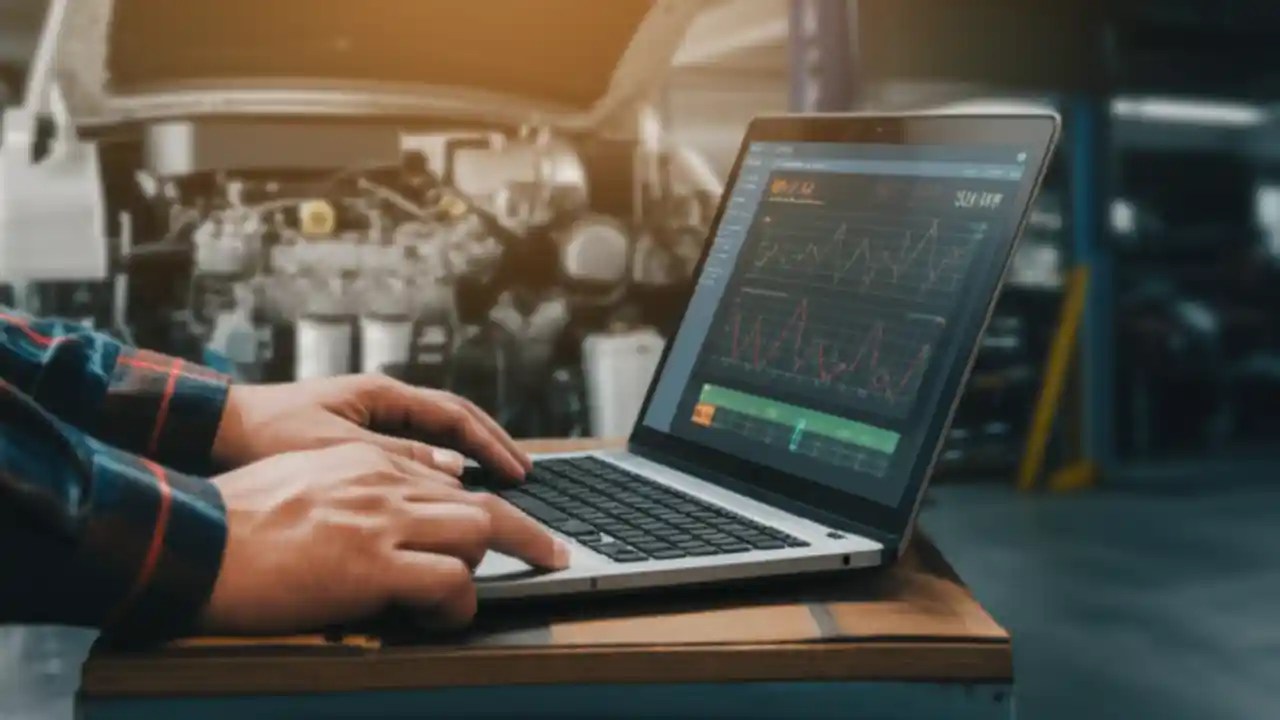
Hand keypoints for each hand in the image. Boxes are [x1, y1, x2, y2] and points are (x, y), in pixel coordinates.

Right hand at [201, 443, 568, 633]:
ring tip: (458, 602)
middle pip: (480, 504)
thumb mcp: (299, 481)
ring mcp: (381, 521)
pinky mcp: (372, 565)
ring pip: (477, 535)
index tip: (508, 525)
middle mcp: (382, 482)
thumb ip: (350, 489)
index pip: (447, 480)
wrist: (190, 540)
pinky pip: (450, 582)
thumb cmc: (231, 522)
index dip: (480, 509)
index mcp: (365, 461)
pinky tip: (437, 619)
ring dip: (481, 572)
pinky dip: (457, 606)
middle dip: (523, 534)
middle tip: (551, 556)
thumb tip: (383, 518)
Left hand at [212, 374, 531, 479]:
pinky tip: (441, 493)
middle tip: (523, 476)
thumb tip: (453, 472)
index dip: (492, 445)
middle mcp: (380, 403)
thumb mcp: (338, 451)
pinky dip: (434, 471)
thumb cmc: (267, 437)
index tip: (519, 473)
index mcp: (381, 395)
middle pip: (453, 423)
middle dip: (491, 448)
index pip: (455, 417)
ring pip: (433, 438)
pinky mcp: (353, 442)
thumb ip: (396, 460)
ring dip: (466, 458)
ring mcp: (368, 419)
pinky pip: (409, 453)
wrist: (212, 432)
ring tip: (493, 484)